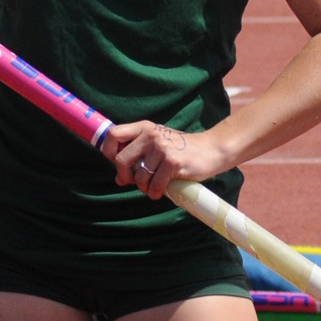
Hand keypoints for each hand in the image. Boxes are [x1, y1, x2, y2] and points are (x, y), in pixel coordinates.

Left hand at [102, 120, 222, 199]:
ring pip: (138, 176)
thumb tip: (119, 179)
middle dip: (125, 176)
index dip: (108, 152)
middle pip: (121, 160)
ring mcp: (162, 148)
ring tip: (152, 186)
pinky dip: (155, 192)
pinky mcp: (173, 162)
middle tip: (134, 182)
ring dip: (143, 187)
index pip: (113, 134)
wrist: (212, 150)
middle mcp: (151, 135)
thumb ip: (138, 155)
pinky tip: (160, 191)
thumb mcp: (158, 144)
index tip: (118, 164)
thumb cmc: (182, 150)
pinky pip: (154, 185)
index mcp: (144, 128)